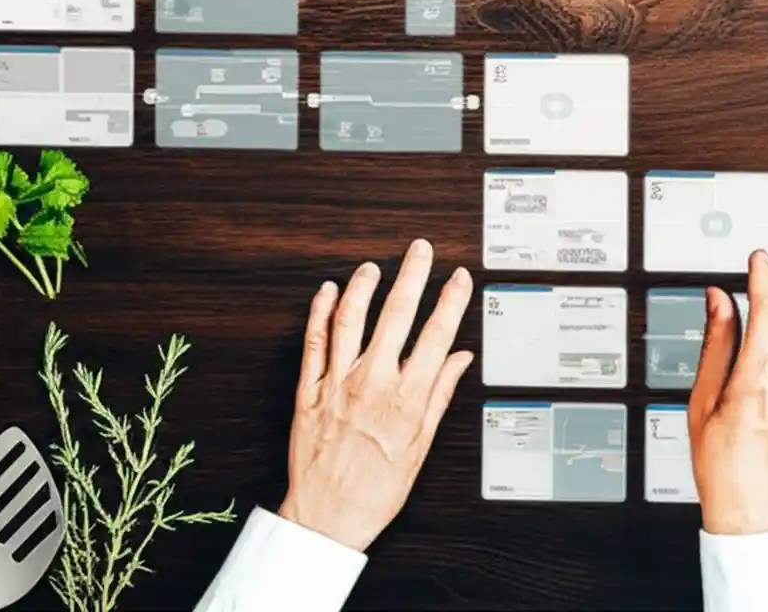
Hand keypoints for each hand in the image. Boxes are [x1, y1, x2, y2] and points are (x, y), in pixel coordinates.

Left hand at [279, 239, 474, 550]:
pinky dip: (319, 312)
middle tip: (420, 250)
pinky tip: (326, 292)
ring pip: (350, 320)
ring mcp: (337, 384)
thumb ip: (438, 396)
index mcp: (406, 399)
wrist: (328, 516)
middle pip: (396, 316)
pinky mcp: (309, 390)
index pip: (435, 336)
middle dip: (412, 276)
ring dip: (363, 287)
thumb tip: (458, 359)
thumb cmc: (376, 488)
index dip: (450, 301)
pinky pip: (313, 342)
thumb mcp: (421, 447)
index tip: (458, 278)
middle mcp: (372, 383)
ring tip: (374, 267)